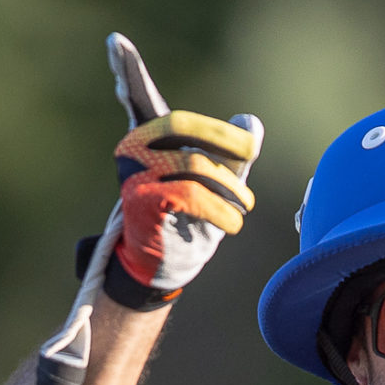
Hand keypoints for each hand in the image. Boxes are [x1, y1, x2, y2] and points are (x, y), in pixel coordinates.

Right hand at [106, 111, 259, 306]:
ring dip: (229, 185)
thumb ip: (230, 153)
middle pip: (181, 130)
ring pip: (193, 164)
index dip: (218, 130)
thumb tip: (251, 123)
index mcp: (145, 139)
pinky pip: (190, 194)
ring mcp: (133, 174)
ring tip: (245, 204)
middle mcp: (132, 150)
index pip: (181, 123)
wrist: (162, 262)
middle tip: (252, 153)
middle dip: (222, 139)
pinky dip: (219, 208)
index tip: (250, 144)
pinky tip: (233, 223)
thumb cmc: (187, 217)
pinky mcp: (141, 200)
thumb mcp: (212, 181)